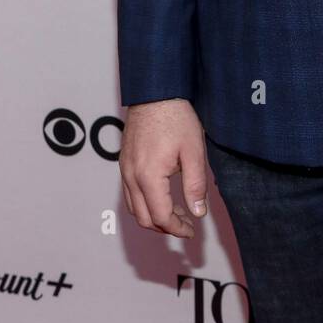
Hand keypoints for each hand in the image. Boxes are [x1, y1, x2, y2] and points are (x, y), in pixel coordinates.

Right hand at [120, 98, 208, 238]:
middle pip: (143, 218)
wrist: (154, 92)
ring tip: (177, 212)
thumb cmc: (176, 118)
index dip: (177, 228)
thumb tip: (198, 213)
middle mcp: (131, 176)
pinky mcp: (124, 162)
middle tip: (186, 224)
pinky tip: (162, 195)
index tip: (192, 230)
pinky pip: (130, 193)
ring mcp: (124, 169)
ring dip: (153, 216)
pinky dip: (145, 202)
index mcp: (148, 176)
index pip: (160, 216)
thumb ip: (195, 185)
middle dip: (165, 227)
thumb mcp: (194, 151)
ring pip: (133, 207)